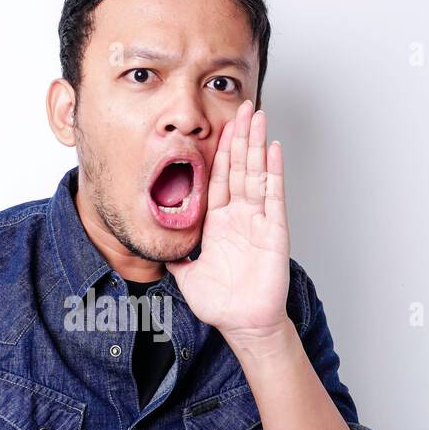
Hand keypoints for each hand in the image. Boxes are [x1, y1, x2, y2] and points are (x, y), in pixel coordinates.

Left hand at [166, 99, 290, 349]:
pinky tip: (273, 148)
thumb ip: (173, 256)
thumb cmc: (220, 303)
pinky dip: (274, 171)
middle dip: (240, 135)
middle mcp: (239, 215)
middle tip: (242, 105)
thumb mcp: (186, 274)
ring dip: (256, 143)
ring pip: (257, 172)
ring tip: (257, 114)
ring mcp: (258, 220)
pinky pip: (273, 195)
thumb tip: (154, 245)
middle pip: (240, 166)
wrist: (242, 324)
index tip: (220, 124)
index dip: (219, 149)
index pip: (218, 176)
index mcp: (218, 221)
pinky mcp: (274, 229)